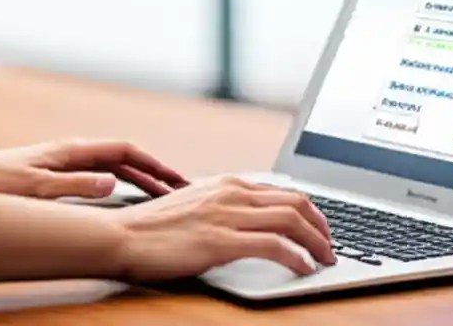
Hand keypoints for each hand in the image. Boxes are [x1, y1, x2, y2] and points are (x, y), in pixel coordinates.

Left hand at [0, 140, 189, 199]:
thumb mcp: (37, 189)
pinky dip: (119, 185)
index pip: (125, 151)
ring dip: (138, 179)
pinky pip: (98, 176)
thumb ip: (75, 186)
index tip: (177, 180)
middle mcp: (71, 152)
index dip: (154, 164)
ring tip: (160, 196)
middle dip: (153, 173)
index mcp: (72, 151)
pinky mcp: (54, 175)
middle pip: (124, 159)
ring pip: (112, 168)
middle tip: (180, 190)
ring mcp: (63, 162)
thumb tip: (113, 183)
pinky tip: (122, 199)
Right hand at [107, 176, 335, 279]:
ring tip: (325, 260)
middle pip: (297, 201)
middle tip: (330, 246)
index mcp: (229, 184)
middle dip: (322, 225)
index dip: (310, 212)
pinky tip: (303, 269)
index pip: (284, 191)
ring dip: (316, 242)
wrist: (122, 235)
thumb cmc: (154, 228)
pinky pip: (274, 245)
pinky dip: (296, 257)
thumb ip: (224, 209)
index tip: (319, 230)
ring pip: (292, 220)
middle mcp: (233, 193)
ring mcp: (227, 215)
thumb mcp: (196, 206)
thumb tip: (249, 222)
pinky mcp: (221, 240)